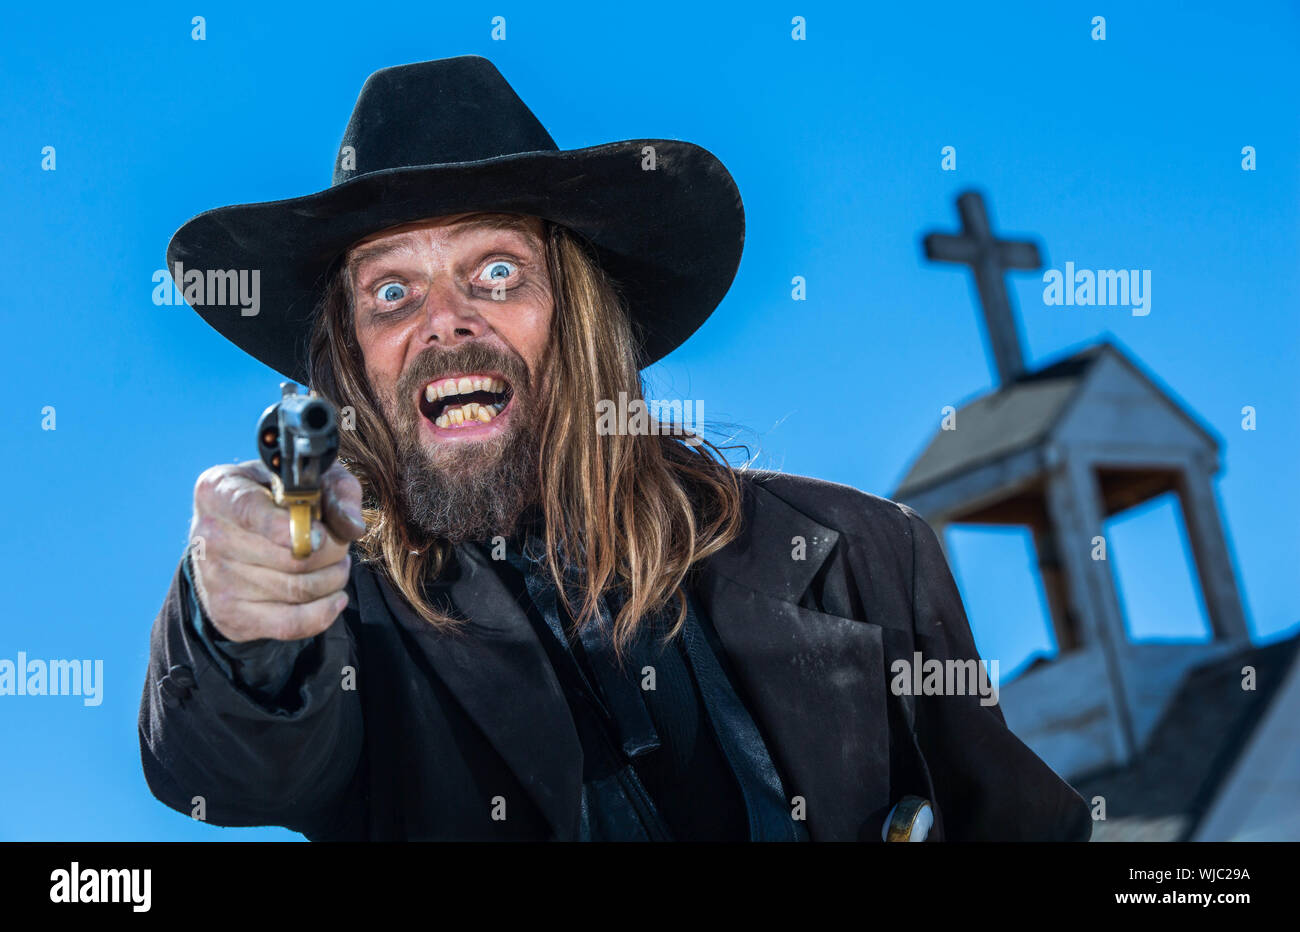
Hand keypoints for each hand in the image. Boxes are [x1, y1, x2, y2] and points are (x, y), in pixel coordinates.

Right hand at [187, 460, 367, 641]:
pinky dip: (323, 613)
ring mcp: (214, 580)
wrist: (235, 535)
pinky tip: (335, 598)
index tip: (322, 533)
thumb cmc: (279, 499)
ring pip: (299, 590)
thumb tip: (351, 528)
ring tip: (334, 565)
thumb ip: (337, 491)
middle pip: (294, 558)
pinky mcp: (228, 615)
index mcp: (220, 492)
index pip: (256, 513)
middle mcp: (209, 536)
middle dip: (334, 552)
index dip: (297, 528)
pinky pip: (289, 624)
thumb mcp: (308, 479)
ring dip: (333, 579)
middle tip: (339, 545)